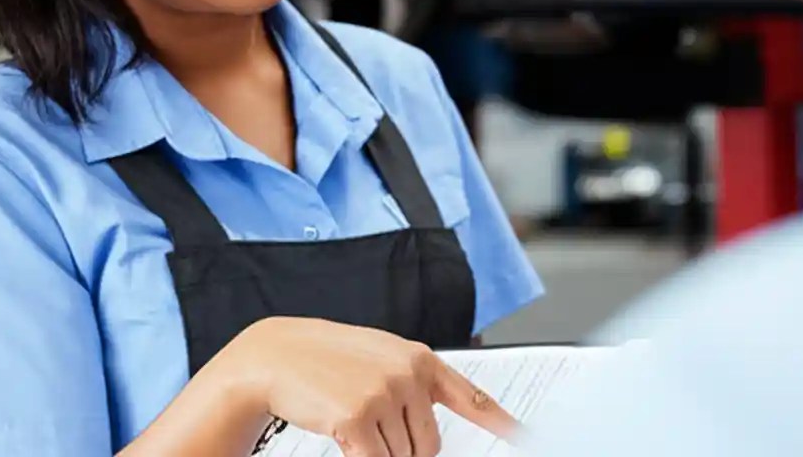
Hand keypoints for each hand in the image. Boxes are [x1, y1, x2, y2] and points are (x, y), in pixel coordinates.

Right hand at [220, 317, 517, 456]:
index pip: (471, 396)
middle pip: (429, 445)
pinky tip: (343, 438)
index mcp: (419, 358)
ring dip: (378, 452)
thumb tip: (430, 434)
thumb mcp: (378, 360)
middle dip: (404, 450)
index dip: (501, 422)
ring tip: (349, 420)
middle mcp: (408, 373)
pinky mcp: (358, 417)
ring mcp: (384, 393)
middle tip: (372, 429)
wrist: (276, 355)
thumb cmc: (327, 360)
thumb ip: (412, 385)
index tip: (526, 437)